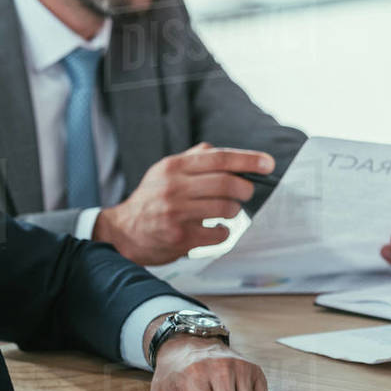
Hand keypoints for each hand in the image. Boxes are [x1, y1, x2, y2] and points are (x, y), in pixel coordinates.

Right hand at [94, 143, 273, 264]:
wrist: (122, 232)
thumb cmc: (150, 200)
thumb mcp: (164, 172)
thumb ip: (193, 159)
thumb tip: (221, 152)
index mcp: (173, 167)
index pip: (219, 158)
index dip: (248, 160)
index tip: (268, 163)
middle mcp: (174, 187)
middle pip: (226, 183)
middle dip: (245, 188)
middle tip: (246, 192)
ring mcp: (177, 213)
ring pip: (226, 208)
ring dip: (234, 211)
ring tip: (226, 211)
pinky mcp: (180, 238)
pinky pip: (218, 234)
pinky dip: (223, 232)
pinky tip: (214, 229)